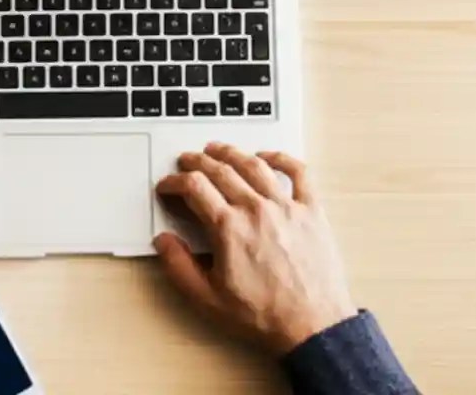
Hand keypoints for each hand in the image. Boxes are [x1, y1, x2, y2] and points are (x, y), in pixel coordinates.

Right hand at [154, 144, 355, 354]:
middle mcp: (256, 210)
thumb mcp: (208, 299)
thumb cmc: (265, 315)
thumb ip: (179, 266)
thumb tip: (163, 241)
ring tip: (217, 149)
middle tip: (186, 161)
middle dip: (197, 161)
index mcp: (229, 228)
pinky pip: (298, 173)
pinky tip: (268, 156)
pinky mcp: (312, 212)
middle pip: (220, 170)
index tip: (168, 186)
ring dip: (232, 152)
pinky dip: (281, 158)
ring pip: (254, 165)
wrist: (312, 326)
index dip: (174, 182)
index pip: (194, 187)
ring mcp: (286, 207)